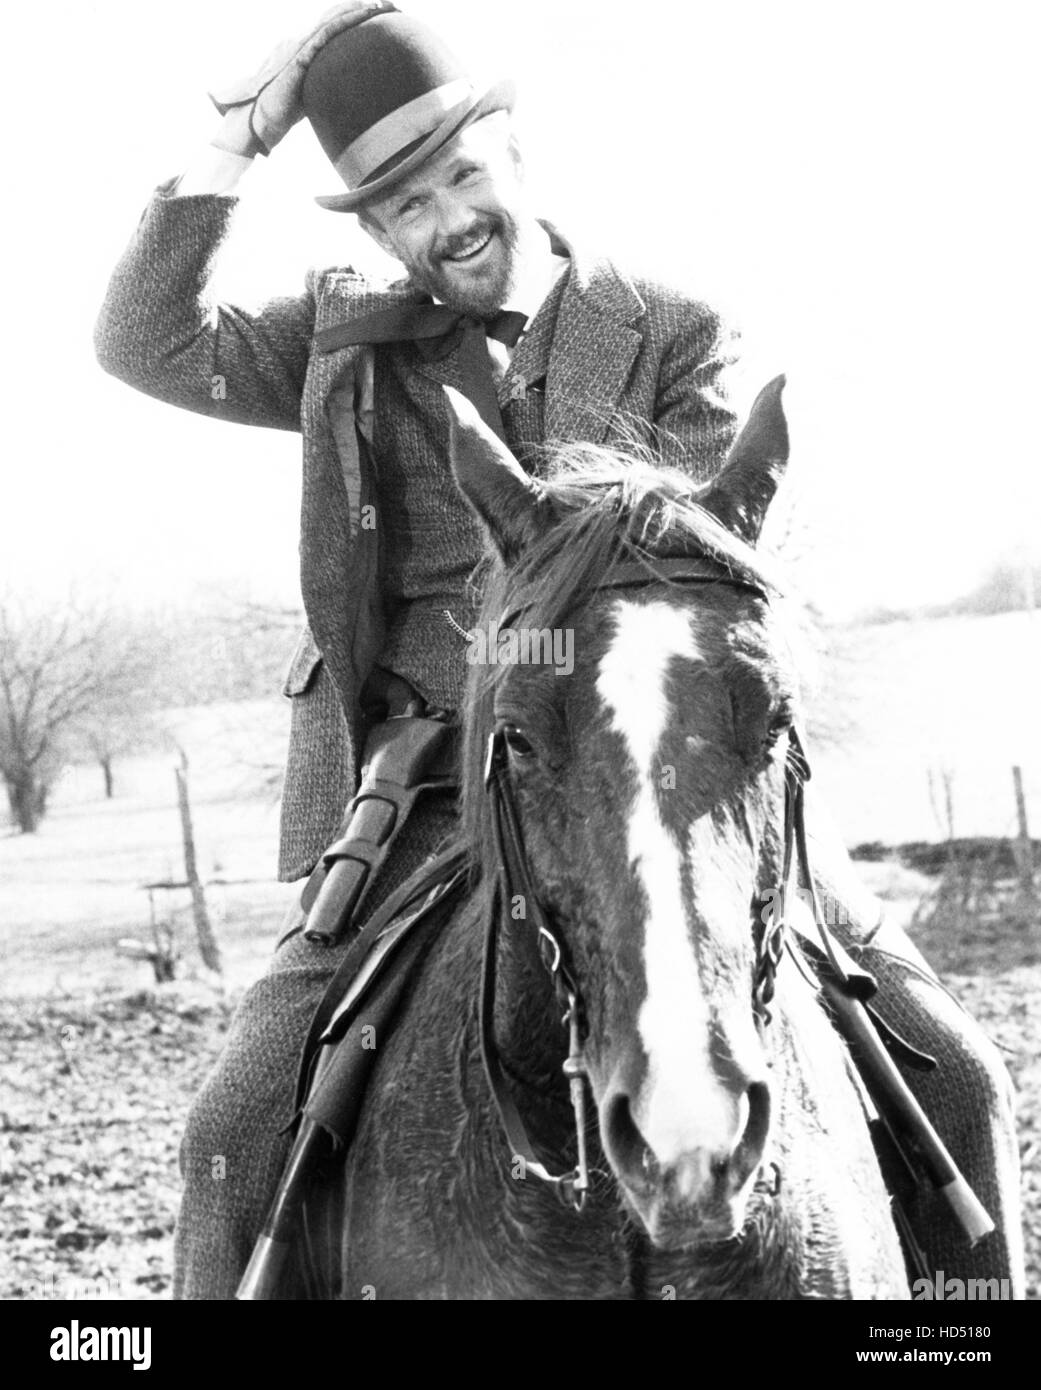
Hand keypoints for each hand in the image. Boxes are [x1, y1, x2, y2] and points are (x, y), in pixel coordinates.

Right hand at [208, 1, 396, 155]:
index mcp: (306, 49)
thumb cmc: (284, 111)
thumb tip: (351, 94)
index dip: (355, 18)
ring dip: (355, 11)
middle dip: (361, 8)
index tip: (380, 13)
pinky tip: (357, 17)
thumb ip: (328, 85)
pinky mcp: (298, 58)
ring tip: (379, 4)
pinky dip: (340, 25)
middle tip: (388, 3)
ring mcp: (299, 47)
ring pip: (331, 22)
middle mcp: (302, 42)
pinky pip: (322, 36)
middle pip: (336, 19)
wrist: (260, 120)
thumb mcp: (314, 93)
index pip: (334, 28)